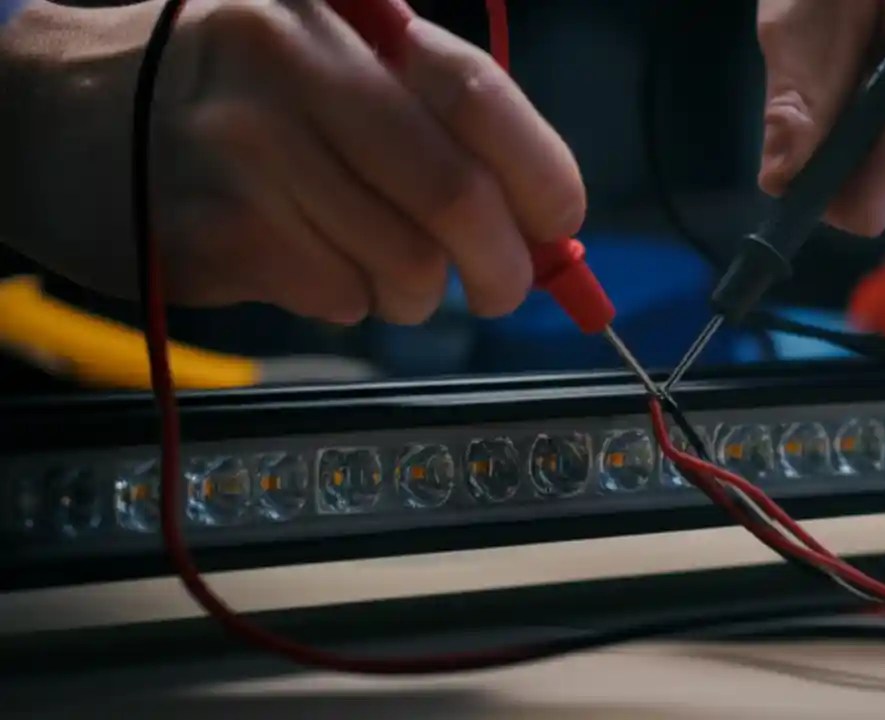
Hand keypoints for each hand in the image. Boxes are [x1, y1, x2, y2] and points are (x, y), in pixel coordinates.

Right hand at [3, 0, 584, 324]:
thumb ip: (427, 125)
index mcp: (341, 22)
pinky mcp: (216, 234)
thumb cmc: (222, 96)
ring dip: (411, 290)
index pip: (478, 96)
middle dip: (500, 266)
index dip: (541, 175)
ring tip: (373, 266)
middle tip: (501, 290)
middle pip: (452, 196)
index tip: (558, 224)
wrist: (53, 113)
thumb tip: (539, 218)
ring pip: (399, 265)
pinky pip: (337, 298)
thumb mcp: (324, 67)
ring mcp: (249, 155)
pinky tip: (302, 262)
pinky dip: (347, 300)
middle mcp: (295, 73)